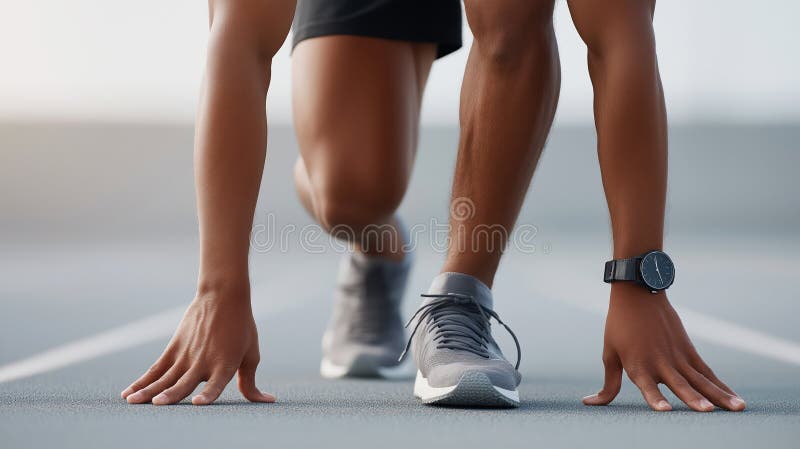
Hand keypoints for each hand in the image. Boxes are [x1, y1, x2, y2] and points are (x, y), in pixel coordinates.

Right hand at [121, 286, 273, 405]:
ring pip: (164, 377)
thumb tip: (266, 401)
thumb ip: (250, 382)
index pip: (217, 384)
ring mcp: (187, 355)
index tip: (197, 403)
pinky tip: (129, 393)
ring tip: (133, 402)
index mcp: (225, 364)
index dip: (208, 394)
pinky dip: (142, 381)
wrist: (223, 296)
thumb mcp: (250, 355)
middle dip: (170, 395)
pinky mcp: (174, 348)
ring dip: (148, 390)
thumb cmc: (241, 329)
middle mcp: (204, 362)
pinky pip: (156, 368)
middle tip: (157, 404)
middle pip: (184, 383)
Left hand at [583, 283, 745, 411]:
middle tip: (708, 411)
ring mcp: (677, 356)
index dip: (655, 398)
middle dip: (694, 398)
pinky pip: (707, 372)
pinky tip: (734, 399)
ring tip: (737, 408)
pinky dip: (721, 385)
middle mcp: (660, 362)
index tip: (666, 410)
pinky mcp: (688, 350)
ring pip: (700, 379)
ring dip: (719, 395)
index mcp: (637, 365)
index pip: (647, 385)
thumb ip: (609, 384)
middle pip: (680, 383)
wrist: (638, 294)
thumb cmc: (619, 327)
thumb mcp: (610, 354)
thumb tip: (590, 403)